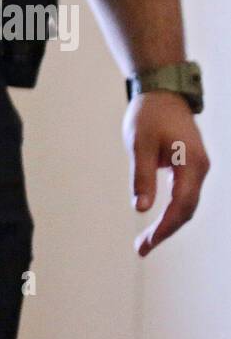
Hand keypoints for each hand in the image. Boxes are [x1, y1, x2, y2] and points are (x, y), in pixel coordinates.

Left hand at [123, 91, 209, 255]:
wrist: (162, 90)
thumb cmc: (149, 114)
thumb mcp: (139, 144)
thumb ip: (142, 176)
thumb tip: (141, 209)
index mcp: (191, 163)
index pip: (181, 205)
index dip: (165, 228)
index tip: (147, 243)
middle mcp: (200, 168)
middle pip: (187, 210)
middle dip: (166, 231)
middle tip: (142, 248)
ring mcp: (198, 167)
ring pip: (187, 204)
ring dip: (169, 223)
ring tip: (147, 240)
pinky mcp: (191, 165)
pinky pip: (185, 194)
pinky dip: (172, 210)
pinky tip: (157, 220)